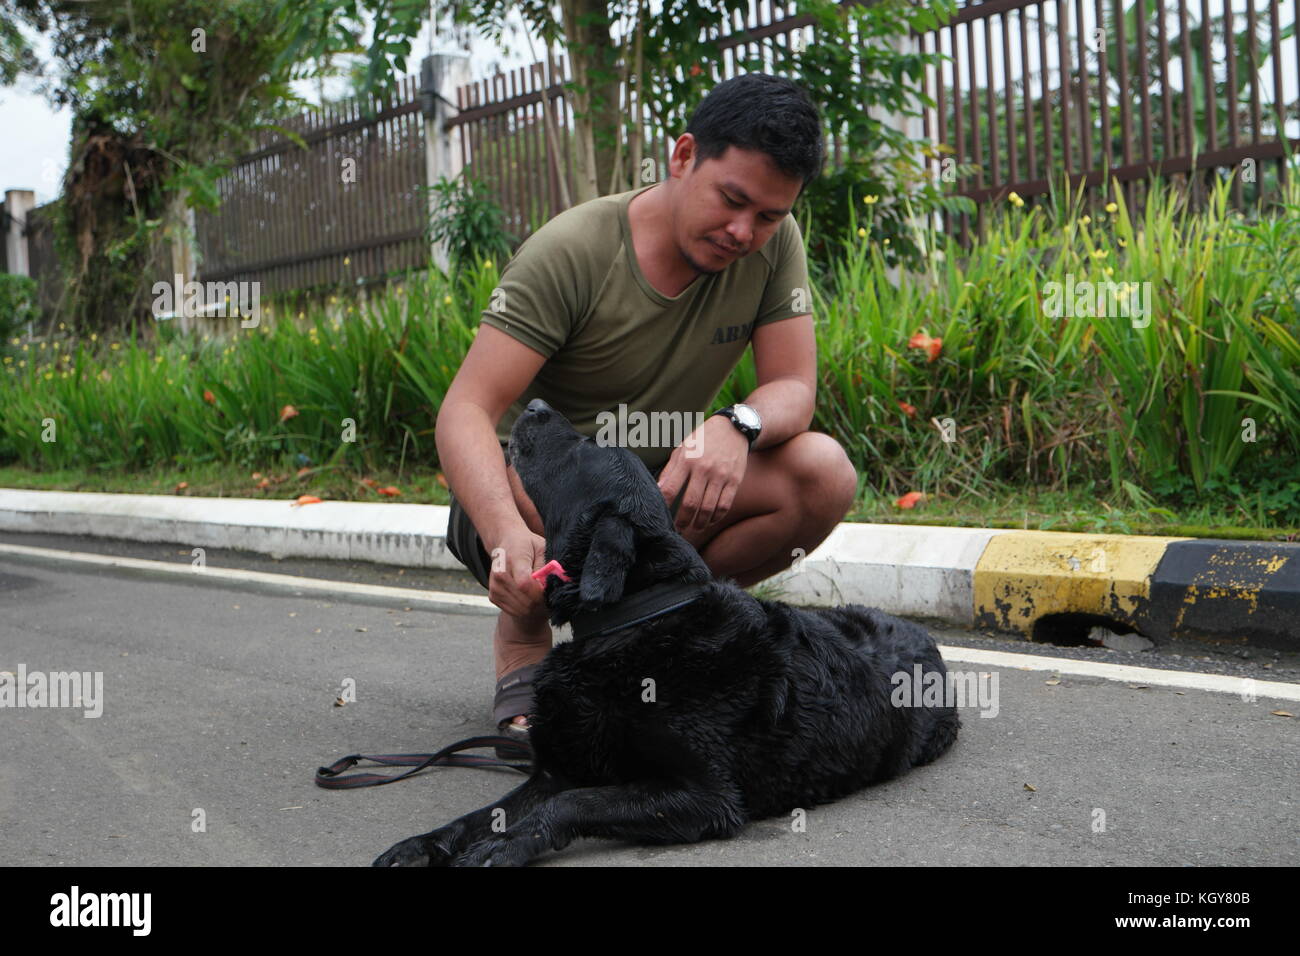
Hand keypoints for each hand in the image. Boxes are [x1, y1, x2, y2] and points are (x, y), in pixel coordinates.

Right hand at [484, 524, 547, 619]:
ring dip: (534, 605)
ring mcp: (495, 587)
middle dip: (540, 600)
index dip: (540, 592)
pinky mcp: (493, 596)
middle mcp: (500, 575)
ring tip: (537, 592)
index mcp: (513, 559)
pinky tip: (528, 596)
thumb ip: (547, 567)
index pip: (525, 584)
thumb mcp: (542, 548)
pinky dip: (525, 607)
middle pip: (526, 601)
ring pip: (522, 609)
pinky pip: (515, 611)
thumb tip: (551, 584)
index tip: (548, 588)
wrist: (507, 543)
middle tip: (545, 590)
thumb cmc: (527, 546)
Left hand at [657, 414, 748, 534]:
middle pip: (691, 503)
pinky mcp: (735, 480)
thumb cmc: (703, 440)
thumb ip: (670, 470)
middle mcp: (704, 468)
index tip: (660, 516)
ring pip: (708, 508)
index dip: (664, 506)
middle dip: (682, 521)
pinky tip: (710, 521)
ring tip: (693, 528)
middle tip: (678, 530)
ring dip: (699, 523)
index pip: (671, 489)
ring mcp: (721, 476)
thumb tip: (658, 490)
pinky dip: (716, 517)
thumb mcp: (682, 449)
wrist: (733, 429)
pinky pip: (725, 505)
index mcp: (687, 460)